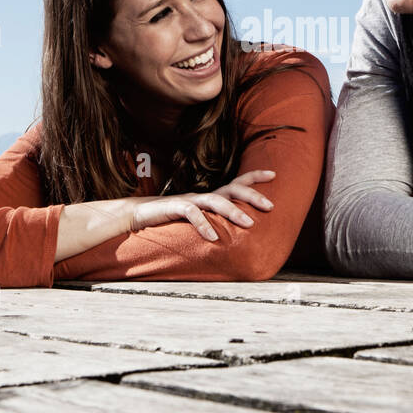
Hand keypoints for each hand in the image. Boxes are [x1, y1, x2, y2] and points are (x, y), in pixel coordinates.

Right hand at [128, 170, 276, 240]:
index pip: (236, 183)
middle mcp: (203, 195)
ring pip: (215, 200)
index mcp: (210, 197)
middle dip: (252, 195)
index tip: (274, 175)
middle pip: (232, 189)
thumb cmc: (170, 219)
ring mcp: (189, 200)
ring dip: (233, 211)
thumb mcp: (198, 221)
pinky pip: (191, 213)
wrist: (138, 215)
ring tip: (249, 223)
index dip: (254, 177)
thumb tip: (238, 237)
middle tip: (270, 206)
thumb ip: (215, 224)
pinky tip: (213, 238)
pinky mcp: (174, 207)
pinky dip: (203, 225)